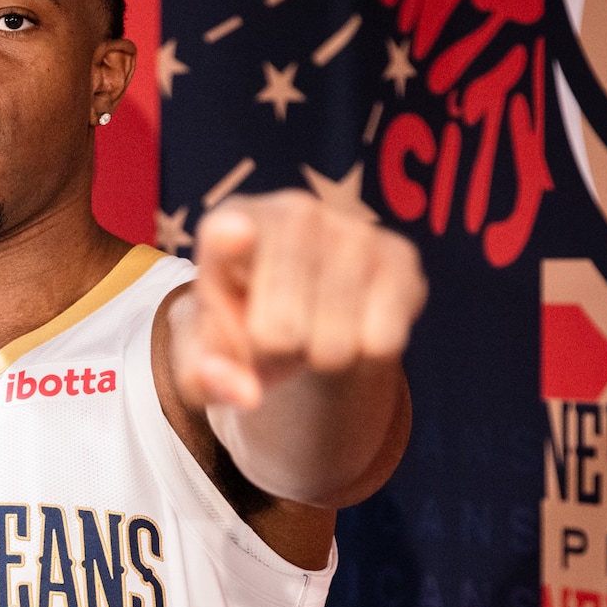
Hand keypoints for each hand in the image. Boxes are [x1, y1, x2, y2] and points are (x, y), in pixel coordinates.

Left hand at [173, 191, 427, 410]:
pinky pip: (382, 343)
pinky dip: (364, 358)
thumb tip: (246, 395)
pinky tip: (351, 327)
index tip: (236, 234)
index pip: (227, 231)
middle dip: (272, 358)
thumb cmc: (243, 326)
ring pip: (334, 346)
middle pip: (279, 332)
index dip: (231, 238)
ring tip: (310, 329)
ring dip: (318, 359)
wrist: (304, 309)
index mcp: (228, 224)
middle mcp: (293, 211)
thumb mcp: (206, 356)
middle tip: (274, 336)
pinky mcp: (401, 256)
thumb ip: (204, 378)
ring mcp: (352, 228)